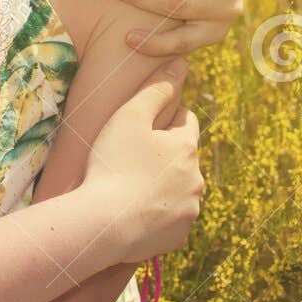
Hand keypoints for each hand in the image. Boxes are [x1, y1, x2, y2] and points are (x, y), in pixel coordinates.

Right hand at [82, 59, 204, 263]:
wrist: (104, 223)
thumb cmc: (114, 163)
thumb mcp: (130, 117)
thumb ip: (156, 90)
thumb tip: (180, 65)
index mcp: (187, 147)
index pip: (186, 122)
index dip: (166, 119)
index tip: (145, 125)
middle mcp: (196, 178)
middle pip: (183, 158)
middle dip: (163, 156)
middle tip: (131, 157)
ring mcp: (190, 210)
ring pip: (178, 190)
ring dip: (161, 186)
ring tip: (130, 187)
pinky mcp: (178, 236)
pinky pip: (169, 219)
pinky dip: (156, 214)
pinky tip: (132, 212)